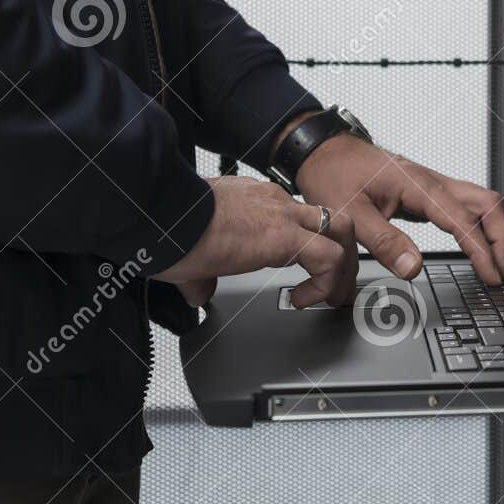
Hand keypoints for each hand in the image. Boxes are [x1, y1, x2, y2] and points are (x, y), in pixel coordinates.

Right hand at [154, 176, 358, 307]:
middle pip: (330, 218)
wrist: (159, 215)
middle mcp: (274, 203)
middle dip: (343, 254)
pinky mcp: (283, 237)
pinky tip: (305, 300)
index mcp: (254, 202)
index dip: (308, 248)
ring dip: (344, 269)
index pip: (297, 218)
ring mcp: (282, 217)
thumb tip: (198, 291)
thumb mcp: (190, 252)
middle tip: (337, 287)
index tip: (302, 275)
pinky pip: (328, 258)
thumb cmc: (167, 227)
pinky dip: (326, 284)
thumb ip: (201, 272)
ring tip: (332, 298)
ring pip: (342, 231)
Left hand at [294, 135, 503, 284]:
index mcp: (417, 184)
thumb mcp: (350, 214)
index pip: (463, 219)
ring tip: (495, 264)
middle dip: (502, 238)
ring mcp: (432, 185)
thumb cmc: (334, 175)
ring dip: (494, 231)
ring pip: (481, 202)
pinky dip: (478, 227)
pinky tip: (475, 246)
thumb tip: (414, 269)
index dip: (482, 250)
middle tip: (502, 272)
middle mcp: (431, 181)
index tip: (491, 275)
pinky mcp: (427, 192)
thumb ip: (384, 242)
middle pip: (487, 204)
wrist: (324, 152)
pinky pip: (465, 206)